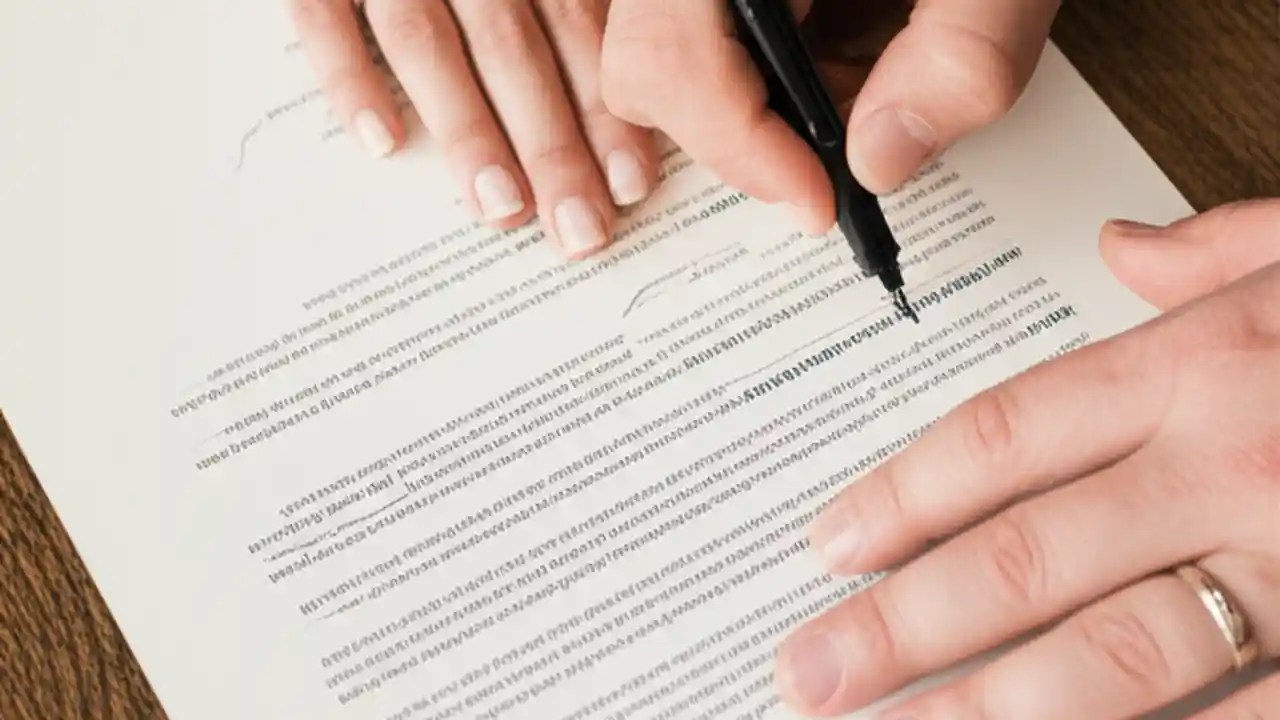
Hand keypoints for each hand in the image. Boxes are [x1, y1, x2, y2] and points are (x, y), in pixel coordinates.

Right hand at [286, 0, 657, 257]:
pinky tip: (382, 144)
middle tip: (579, 228)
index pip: (574, 22)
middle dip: (552, 144)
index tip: (631, 185)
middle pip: (510, 46)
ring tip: (503, 207)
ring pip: (425, 39)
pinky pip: (318, 14)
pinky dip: (349, 77)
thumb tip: (622, 93)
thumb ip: (562, 8)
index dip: (605, 107)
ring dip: (467, 127)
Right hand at [600, 0, 1059, 232]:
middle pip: (652, 64)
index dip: (737, 147)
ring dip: (768, 97)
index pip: (667, 59)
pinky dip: (779, 54)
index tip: (821, 198)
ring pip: (675, 48)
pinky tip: (852, 31)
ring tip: (871, 67)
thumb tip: (885, 159)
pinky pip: (713, 21)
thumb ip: (964, 50)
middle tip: (848, 136)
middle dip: (749, 128)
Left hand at [774, 198, 1279, 718]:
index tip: (827, 544)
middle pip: (1024, 558)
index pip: (1004, 435)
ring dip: (983, 708)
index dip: (900, 494)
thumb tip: (1120, 248)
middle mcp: (1236, 466)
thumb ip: (1219, 251)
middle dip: (901, 625)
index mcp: (1206, 364)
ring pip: (1109, 659)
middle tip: (811, 668)